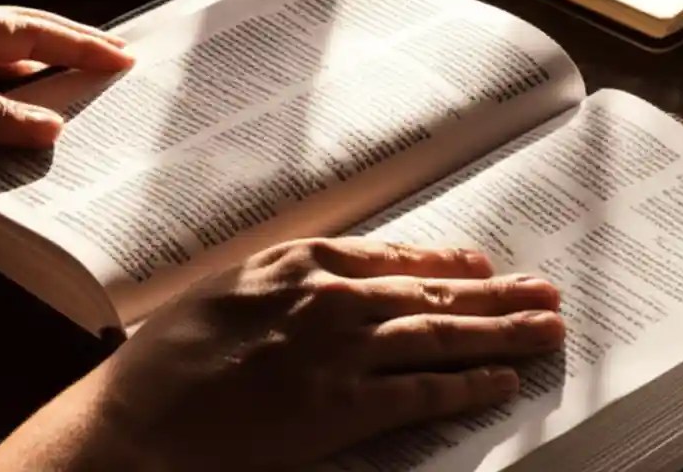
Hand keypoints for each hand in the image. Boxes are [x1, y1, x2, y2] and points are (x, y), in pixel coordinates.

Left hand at [0, 0, 133, 146]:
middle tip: (117, 57)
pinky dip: (0, 94)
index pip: (27, 30)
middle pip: (17, 30)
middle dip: (70, 43)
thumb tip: (54, 128)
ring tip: (78, 83)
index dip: (79, 44)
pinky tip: (17, 109)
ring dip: (37, 70)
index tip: (125, 58)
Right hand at [0, 238, 564, 471]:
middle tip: (545, 291)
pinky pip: (423, 391)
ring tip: (547, 327)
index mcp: (302, 261)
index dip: (447, 262)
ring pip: (442, 335)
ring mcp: (344, 351)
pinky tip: (503, 381)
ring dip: (503, 332)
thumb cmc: (167, 360)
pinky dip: (468, 384)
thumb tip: (332, 280)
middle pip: (434, 293)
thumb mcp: (228, 292)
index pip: (396, 258)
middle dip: (498, 294)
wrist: (135, 423)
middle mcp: (334, 298)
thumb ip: (288, 281)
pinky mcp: (345, 406)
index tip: (482, 264)